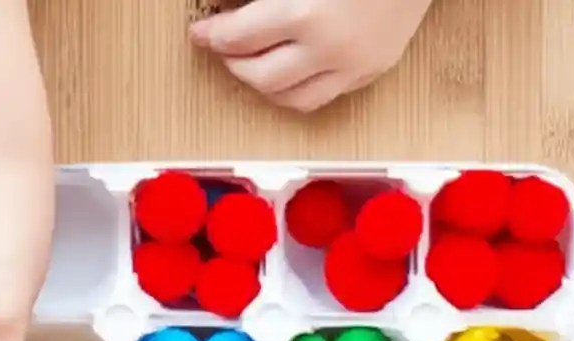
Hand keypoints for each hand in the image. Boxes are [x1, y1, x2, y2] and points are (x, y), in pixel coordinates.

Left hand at [189, 0, 432, 112]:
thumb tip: (228, 4)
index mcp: (304, 12)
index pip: (240, 37)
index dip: (213, 35)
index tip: (200, 32)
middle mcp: (327, 48)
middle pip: (260, 77)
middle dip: (234, 64)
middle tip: (223, 49)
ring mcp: (354, 65)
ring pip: (292, 98)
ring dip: (263, 86)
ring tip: (252, 66)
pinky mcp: (373, 70)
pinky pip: (325, 96)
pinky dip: (298, 90)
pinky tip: (289, 72)